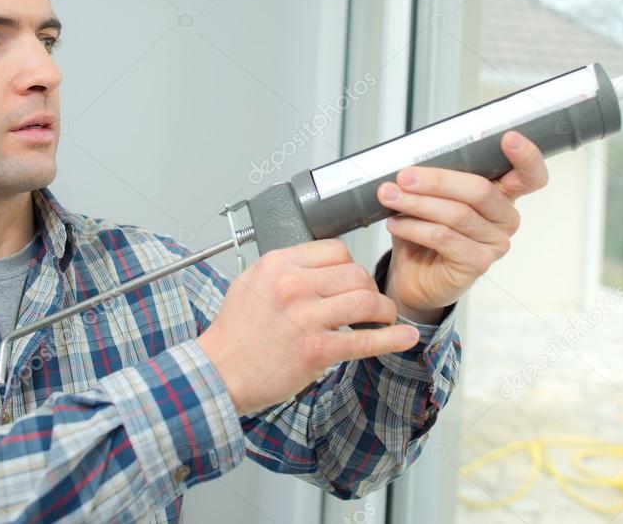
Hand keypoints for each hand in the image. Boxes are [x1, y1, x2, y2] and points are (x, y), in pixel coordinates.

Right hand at [197, 239, 419, 415]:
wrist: (218, 372)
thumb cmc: (233, 333)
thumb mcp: (251, 282)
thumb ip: (285, 270)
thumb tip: (318, 266)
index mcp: (278, 265)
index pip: (335, 250)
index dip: (350, 265)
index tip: (351, 279)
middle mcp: (293, 285)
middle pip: (355, 273)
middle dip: (368, 288)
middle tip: (368, 303)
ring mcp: (306, 317)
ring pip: (366, 300)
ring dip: (383, 310)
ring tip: (383, 318)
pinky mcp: (316, 349)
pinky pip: (365, 339)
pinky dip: (391, 338)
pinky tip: (404, 336)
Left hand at [374, 131, 548, 322]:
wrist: (414, 275)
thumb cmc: (426, 232)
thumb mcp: (431, 198)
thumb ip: (434, 178)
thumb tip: (411, 163)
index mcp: (501, 194)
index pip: (529, 175)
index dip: (526, 157)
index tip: (508, 138)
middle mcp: (504, 218)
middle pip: (480, 190)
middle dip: (436, 180)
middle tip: (404, 177)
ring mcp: (494, 243)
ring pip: (457, 214)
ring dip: (417, 203)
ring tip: (390, 197)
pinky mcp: (477, 263)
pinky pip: (444, 238)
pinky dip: (414, 227)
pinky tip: (396, 222)